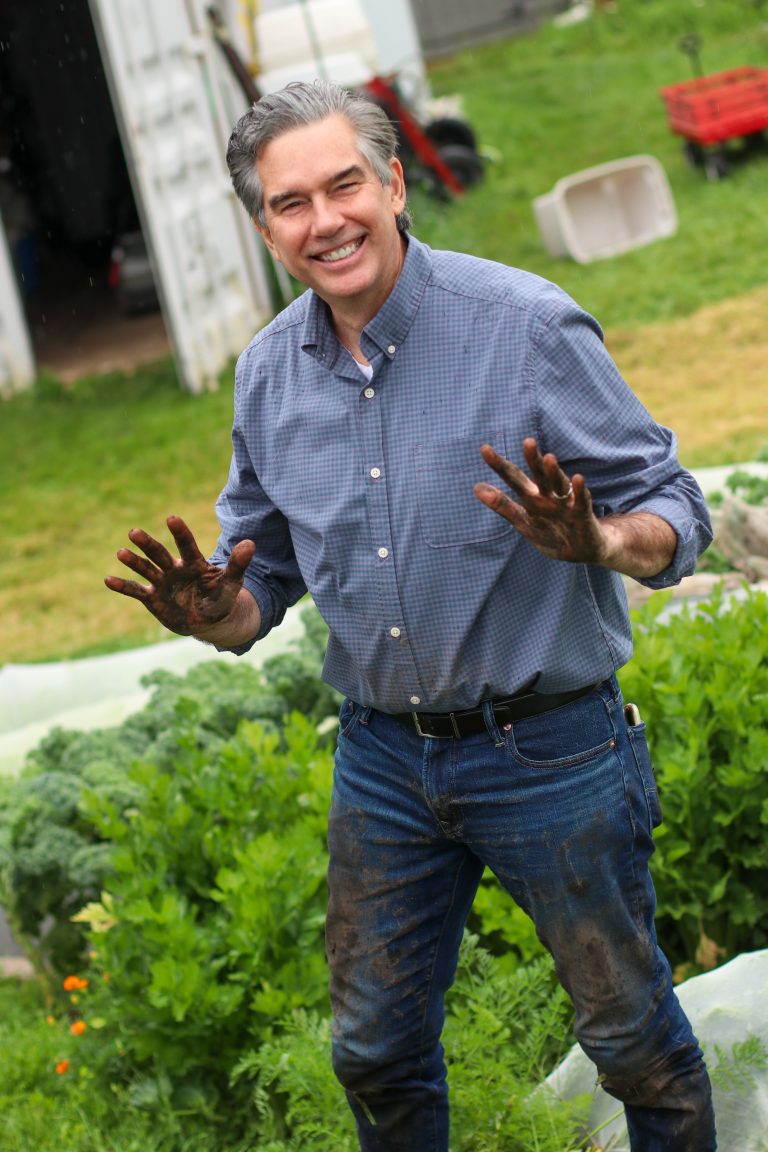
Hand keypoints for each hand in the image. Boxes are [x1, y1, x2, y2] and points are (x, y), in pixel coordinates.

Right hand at [105, 515, 256, 636]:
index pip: (186, 544)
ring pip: (145, 568)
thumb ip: (238, 565)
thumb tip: (251, 543)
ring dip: (134, 561)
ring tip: (121, 552)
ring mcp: (162, 582)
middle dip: (147, 544)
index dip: (180, 532)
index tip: (171, 518)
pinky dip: (123, 586)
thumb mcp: (231, 584)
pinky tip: (108, 580)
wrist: (207, 620)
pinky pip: (135, 590)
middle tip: (134, 533)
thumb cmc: (220, 598)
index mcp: (194, 563)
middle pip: (159, 553)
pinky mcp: (152, 597)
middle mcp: (175, 569)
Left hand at [474, 438, 607, 564]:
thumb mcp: (523, 522)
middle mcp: (548, 495)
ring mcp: (566, 503)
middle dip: (533, 460)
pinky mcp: (582, 515)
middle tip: (527, 442)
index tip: (484, 449)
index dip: (499, 465)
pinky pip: (581, 501)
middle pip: (538, 475)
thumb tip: (476, 487)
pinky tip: (577, 479)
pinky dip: (579, 491)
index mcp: (531, 496)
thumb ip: (501, 505)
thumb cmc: (550, 533)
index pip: (513, 477)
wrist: (580, 551)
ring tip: (548, 458)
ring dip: (554, 472)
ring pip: (559, 485)